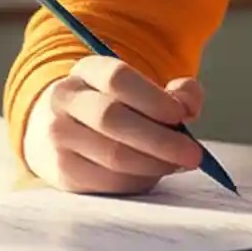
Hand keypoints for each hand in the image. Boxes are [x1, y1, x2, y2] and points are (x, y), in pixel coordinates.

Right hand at [23, 56, 204, 193]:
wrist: (72, 134)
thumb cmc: (124, 110)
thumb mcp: (149, 92)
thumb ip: (179, 94)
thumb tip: (188, 107)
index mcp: (89, 70)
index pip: (118, 79)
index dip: (153, 98)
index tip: (181, 115)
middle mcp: (66, 99)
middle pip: (111, 118)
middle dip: (159, 139)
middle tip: (193, 153)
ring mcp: (58, 135)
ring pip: (112, 154)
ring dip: (153, 163)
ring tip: (177, 163)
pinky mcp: (63, 169)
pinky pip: (107, 180)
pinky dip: (138, 180)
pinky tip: (153, 174)